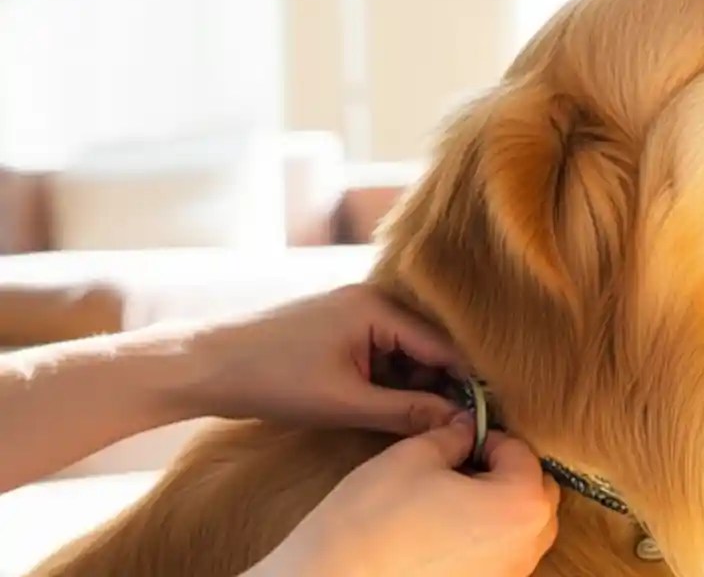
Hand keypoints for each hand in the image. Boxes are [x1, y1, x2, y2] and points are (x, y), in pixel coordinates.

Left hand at [183, 285, 463, 433]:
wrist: (203, 364)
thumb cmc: (270, 377)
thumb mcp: (344, 402)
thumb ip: (404, 411)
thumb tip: (455, 420)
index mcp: (376, 307)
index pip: (441, 346)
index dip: (462, 383)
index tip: (478, 417)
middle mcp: (369, 301)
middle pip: (424, 347)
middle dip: (436, 386)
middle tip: (446, 426)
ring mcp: (351, 312)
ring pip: (401, 353)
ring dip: (408, 386)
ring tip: (411, 422)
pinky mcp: (336, 328)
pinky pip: (378, 353)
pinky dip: (385, 380)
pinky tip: (381, 408)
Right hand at [255, 416, 560, 576]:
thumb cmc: (375, 520)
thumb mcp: (413, 457)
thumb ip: (452, 436)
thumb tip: (466, 427)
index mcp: (522, 503)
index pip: (522, 452)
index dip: (487, 436)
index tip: (459, 437)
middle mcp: (528, 546)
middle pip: (535, 493)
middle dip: (504, 471)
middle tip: (459, 463)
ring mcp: (510, 576)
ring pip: (522, 528)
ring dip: (499, 505)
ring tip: (450, 497)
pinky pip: (501, 556)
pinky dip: (486, 538)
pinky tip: (444, 530)